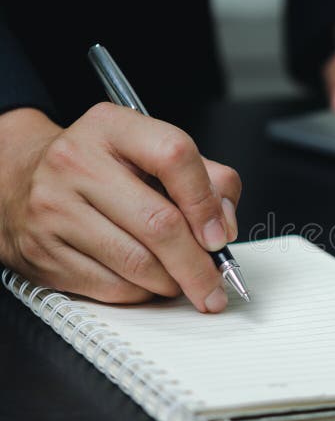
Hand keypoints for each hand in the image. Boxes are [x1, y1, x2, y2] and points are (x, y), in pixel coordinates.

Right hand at [0, 104, 241, 312]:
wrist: (23, 181)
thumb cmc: (104, 170)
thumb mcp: (152, 154)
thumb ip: (206, 179)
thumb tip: (225, 226)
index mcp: (112, 127)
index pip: (175, 155)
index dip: (207, 203)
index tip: (221, 237)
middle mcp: (77, 162)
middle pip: (159, 223)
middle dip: (198, 265)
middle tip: (216, 286)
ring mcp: (54, 208)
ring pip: (138, 263)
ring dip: (173, 282)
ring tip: (183, 281)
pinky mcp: (44, 252)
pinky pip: (111, 287)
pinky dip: (142, 293)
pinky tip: (148, 283)